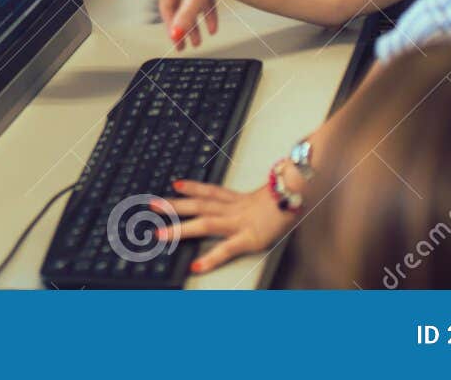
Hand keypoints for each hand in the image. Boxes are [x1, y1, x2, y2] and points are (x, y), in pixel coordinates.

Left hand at [152, 179, 297, 272]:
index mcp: (240, 199)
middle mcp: (235, 208)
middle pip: (199, 204)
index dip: (192, 187)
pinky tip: (196, 265)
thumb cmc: (289, 197)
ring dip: (180, 229)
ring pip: (204, 223)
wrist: (299, 193)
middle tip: (152, 205)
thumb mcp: (272, 196)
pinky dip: (210, 257)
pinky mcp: (249, 238)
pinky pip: (226, 249)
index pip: (211, 190)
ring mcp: (240, 222)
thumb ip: (260, 199)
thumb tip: (259, 198)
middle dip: (174, 205)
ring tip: (160, 234)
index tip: (175, 185)